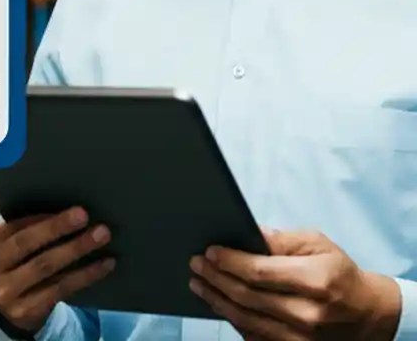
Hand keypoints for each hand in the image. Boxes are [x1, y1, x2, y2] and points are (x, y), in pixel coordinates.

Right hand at [0, 206, 115, 334]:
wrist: (9, 308)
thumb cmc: (13, 264)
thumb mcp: (6, 246)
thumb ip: (21, 230)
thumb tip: (63, 209)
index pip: (12, 227)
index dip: (42, 218)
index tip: (70, 208)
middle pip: (25, 244)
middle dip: (57, 228)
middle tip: (85, 216)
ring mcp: (2, 294)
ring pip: (45, 266)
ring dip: (76, 249)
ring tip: (100, 236)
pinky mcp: (24, 312)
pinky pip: (60, 288)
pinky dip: (85, 275)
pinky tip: (103, 264)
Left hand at [189, 228, 400, 339]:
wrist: (368, 315)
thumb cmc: (339, 274)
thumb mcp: (318, 245)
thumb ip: (280, 239)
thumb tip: (246, 233)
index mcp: (316, 282)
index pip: (259, 272)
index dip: (229, 262)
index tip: (209, 252)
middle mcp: (308, 314)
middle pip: (247, 296)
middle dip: (215, 278)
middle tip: (196, 265)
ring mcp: (300, 338)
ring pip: (245, 319)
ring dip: (216, 300)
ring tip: (199, 283)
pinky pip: (253, 336)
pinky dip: (232, 319)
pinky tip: (219, 303)